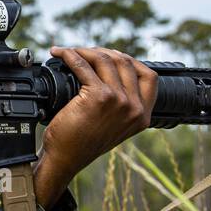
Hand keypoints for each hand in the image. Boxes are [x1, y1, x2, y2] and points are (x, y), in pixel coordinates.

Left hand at [33, 46, 158, 207]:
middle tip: (83, 52)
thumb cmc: (82, 142)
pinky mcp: (99, 97)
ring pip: (105, 60)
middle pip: (125, 63)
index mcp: (142, 116)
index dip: (131, 61)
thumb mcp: (112, 124)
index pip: (149, 77)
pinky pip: (83, 66)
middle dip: (103, 52)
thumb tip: (112, 70)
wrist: (65, 159)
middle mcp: (134, 108)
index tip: (112, 56)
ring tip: (69, 52)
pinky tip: (61, 54)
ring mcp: (119, 101)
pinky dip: (71, 55)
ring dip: (84, 51)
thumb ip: (121, 104)